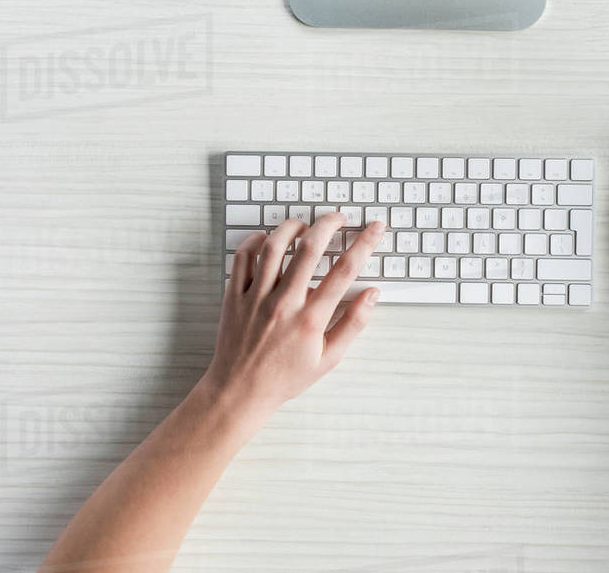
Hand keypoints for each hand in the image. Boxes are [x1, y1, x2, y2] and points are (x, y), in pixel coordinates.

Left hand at [198, 213, 384, 427]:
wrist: (240, 391)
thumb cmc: (285, 377)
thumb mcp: (329, 358)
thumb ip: (353, 324)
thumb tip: (372, 295)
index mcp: (311, 319)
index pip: (345, 271)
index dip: (365, 243)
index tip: (375, 228)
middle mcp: (284, 303)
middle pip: (310, 248)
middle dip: (329, 224)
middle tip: (339, 217)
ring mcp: (256, 298)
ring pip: (273, 246)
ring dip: (292, 227)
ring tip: (304, 225)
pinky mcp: (234, 296)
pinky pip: (242, 258)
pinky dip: (254, 241)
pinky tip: (266, 239)